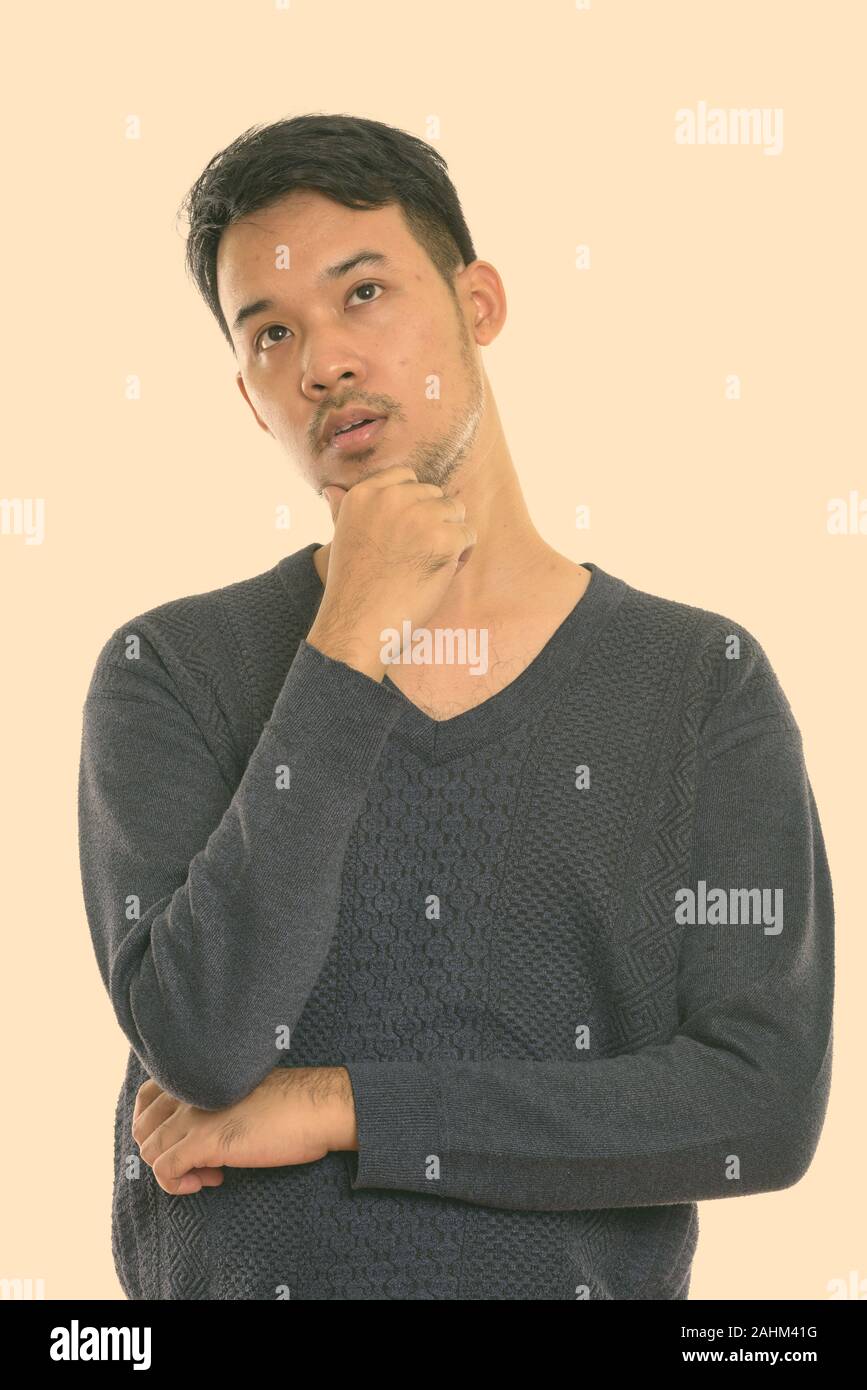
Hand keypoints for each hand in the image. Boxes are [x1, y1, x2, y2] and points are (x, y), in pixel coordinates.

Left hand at [132, 1066, 356, 1194]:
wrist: (317, 1108)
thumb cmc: (290, 1103)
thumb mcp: (241, 1093)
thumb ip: (213, 1101)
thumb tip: (198, 1130)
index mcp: (198, 1076)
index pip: (146, 1098)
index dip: (159, 1127)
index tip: (186, 1141)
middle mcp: (189, 1091)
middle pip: (144, 1128)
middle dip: (164, 1151)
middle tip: (198, 1160)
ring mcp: (193, 1115)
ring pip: (150, 1151)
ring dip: (175, 1170)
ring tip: (210, 1173)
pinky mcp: (203, 1140)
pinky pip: (165, 1170)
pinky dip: (178, 1184)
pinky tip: (212, 1180)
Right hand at [307, 463, 475, 678]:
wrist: (359, 623)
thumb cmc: (353, 587)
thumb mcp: (342, 537)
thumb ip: (342, 508)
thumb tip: (331, 488)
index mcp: (364, 494)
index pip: (406, 477)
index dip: (413, 504)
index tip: (406, 533)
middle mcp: (392, 498)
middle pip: (433, 494)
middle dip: (433, 520)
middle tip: (417, 555)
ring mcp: (419, 517)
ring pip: (455, 510)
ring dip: (450, 535)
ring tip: (430, 564)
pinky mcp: (443, 538)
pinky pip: (468, 535)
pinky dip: (462, 555)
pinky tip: (441, 574)